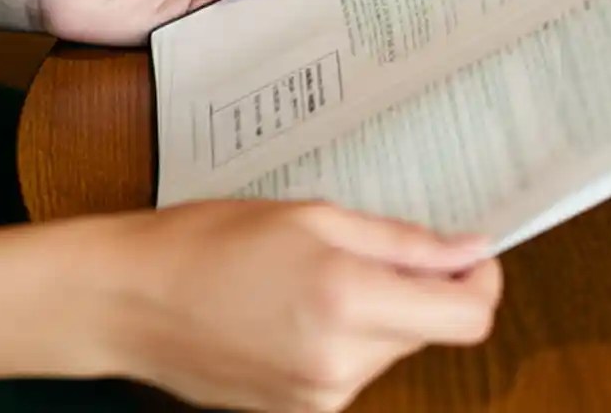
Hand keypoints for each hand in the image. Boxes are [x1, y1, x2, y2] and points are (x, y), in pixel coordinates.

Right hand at [61, 200, 501, 411]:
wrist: (129, 299)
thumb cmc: (208, 243)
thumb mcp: (313, 217)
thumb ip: (403, 241)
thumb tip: (468, 252)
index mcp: (351, 300)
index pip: (468, 316)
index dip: (481, 282)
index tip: (468, 257)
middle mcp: (343, 361)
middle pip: (430, 329)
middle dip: (416, 288)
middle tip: (362, 250)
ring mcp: (320, 395)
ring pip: (391, 349)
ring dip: (376, 313)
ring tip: (310, 280)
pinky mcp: (300, 411)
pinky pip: (353, 370)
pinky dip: (343, 339)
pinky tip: (293, 312)